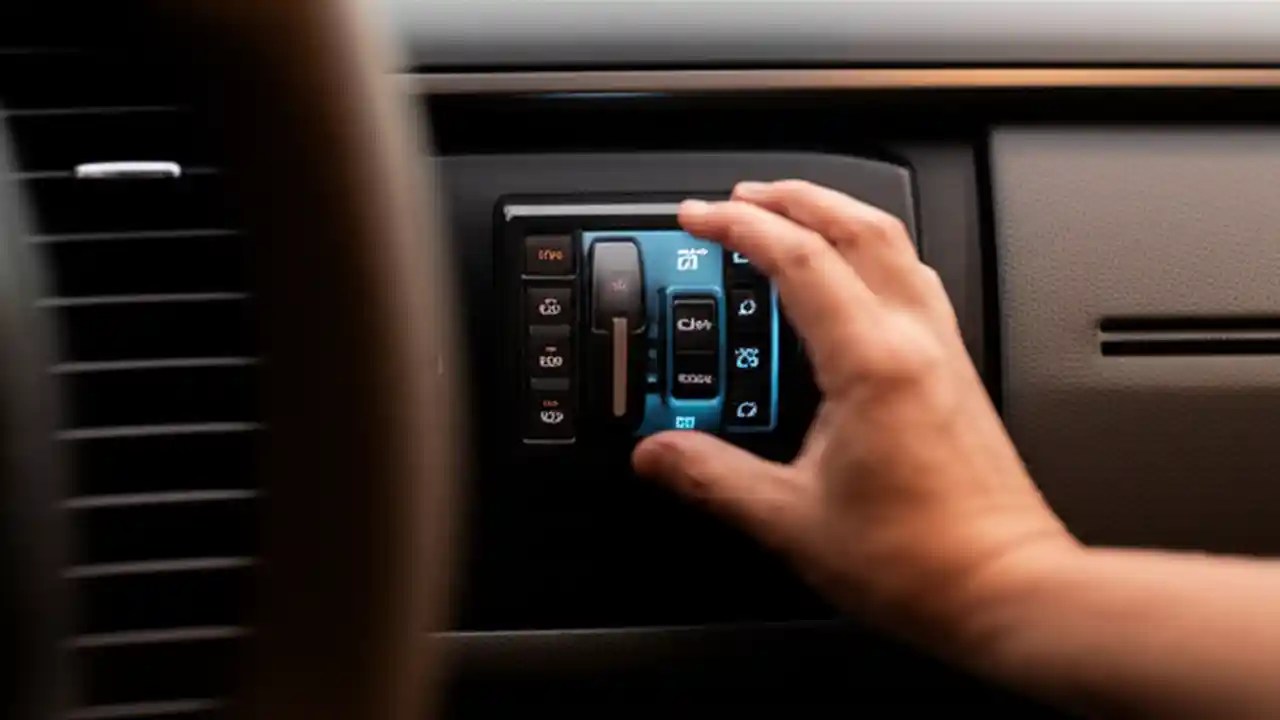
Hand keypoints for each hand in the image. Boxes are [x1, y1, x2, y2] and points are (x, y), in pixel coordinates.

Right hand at [633, 180, 1078, 654]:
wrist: (1008, 590)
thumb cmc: (923, 561)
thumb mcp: (791, 520)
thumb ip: (713, 477)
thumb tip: (658, 452)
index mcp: (872, 361)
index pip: (799, 257)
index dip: (739, 226)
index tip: (698, 218)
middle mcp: (915, 341)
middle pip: (857, 225)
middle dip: (792, 197)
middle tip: (740, 198)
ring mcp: (943, 352)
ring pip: (893, 245)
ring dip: (836, 218)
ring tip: (790, 220)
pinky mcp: (956, 373)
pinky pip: (910, 282)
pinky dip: (867, 257)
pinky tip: (847, 284)